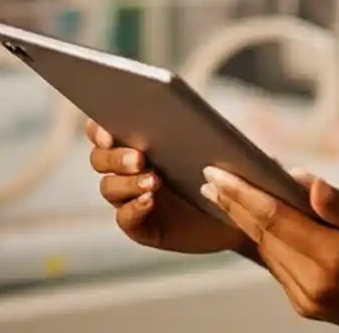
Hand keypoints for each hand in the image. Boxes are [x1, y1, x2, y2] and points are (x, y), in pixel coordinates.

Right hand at [86, 120, 246, 253]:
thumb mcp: (217, 141)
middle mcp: (127, 168)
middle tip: (139, 157)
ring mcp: (131, 198)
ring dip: (127, 183)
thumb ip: (200, 124)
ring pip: (110, 188)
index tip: (109, 130)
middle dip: (115, 156)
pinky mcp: (141, 226)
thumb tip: (193, 113)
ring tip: (154, 180)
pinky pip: (125, 218)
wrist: (240, 210)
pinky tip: (150, 200)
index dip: (98, 129)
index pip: (102, 130)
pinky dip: (133, 208)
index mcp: (137, 140)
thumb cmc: (226, 168)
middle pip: (100, 159)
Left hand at [201, 167, 338, 332]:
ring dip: (243, 223)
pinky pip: (277, 267)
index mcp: (335, 259)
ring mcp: (309, 300)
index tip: (218, 173)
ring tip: (225, 195)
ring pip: (266, 253)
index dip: (243, 193)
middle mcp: (314, 285)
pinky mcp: (309, 306)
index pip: (275, 219)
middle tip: (210, 178)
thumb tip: (307, 181)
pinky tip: (253, 224)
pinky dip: (262, 242)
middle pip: (263, 236)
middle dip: (234, 205)